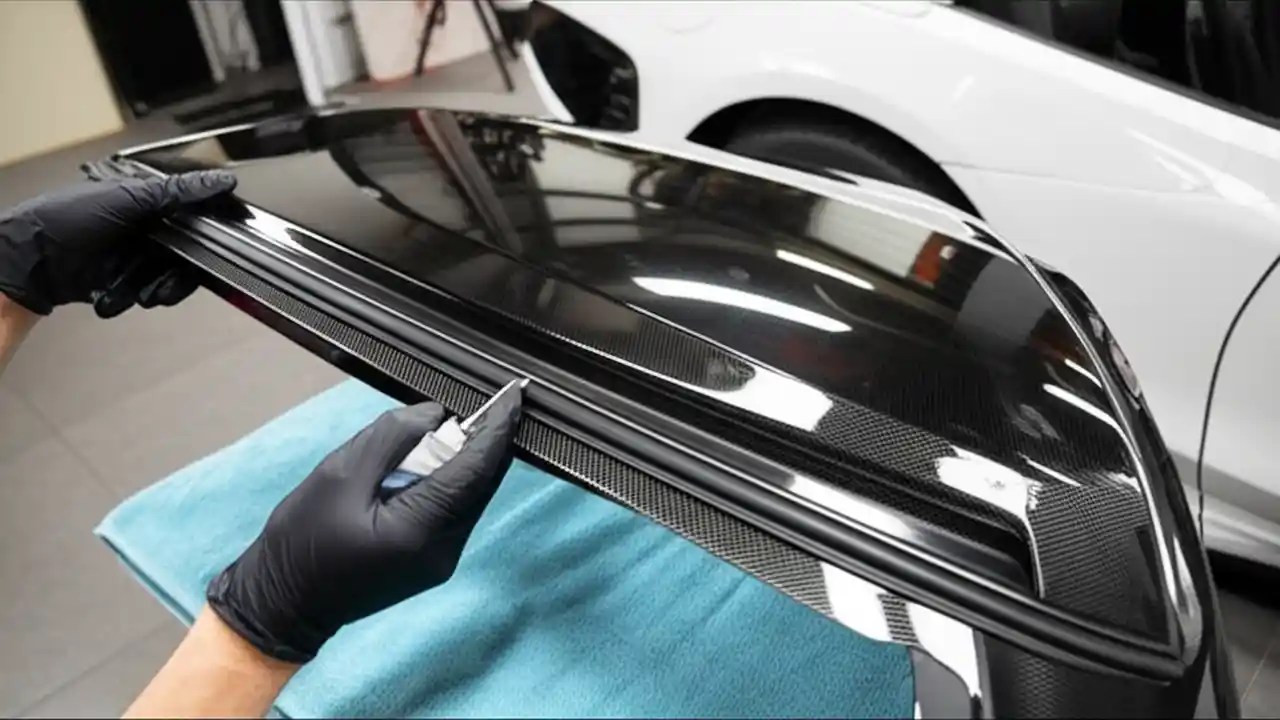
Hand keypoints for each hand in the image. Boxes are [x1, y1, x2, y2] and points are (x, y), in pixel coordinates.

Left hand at [0, 171, 235, 316]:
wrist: (32, 261)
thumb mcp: (126, 198)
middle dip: (183, 268)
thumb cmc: (67, 219)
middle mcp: (146, 229)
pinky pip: (152, 293)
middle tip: (178, 273)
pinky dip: (143, 295)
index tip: (220, 242)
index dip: (208, 229)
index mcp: (148, 202)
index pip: (194, 215)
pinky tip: (130, 293)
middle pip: (189, 252)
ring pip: (172, 276)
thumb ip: (176, 192)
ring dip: (161, 285)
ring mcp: (137, 257)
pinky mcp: (128, 282)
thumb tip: (219, 182)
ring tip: (146, 289)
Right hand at [208, 393, 522, 662]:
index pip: (478, 470)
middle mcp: (444, 550)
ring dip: (451, 464)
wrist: (282, 605)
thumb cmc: (301, 544)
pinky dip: (440, 484)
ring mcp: (442, 560)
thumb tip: (436, 415)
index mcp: (422, 530)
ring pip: (469, 495)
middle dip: (469, 443)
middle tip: (435, 422)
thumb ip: (394, 437)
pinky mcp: (434, 561)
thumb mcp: (340, 474)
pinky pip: (452, 510)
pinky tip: (405, 478)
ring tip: (404, 455)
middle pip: (481, 483)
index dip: (498, 429)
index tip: (512, 397)